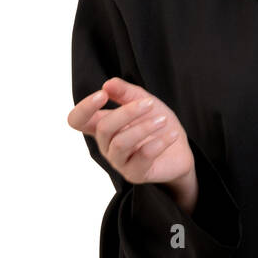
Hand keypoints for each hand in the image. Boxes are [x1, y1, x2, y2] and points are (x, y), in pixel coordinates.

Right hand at [67, 76, 197, 211]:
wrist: (180, 150)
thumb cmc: (157, 124)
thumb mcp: (144, 101)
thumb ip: (126, 92)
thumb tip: (108, 84)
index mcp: (103, 126)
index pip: (77, 120)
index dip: (84, 108)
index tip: (103, 94)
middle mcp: (107, 145)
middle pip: (104, 127)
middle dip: (127, 112)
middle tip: (150, 103)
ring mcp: (120, 161)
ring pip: (121, 144)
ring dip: (144, 128)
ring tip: (163, 119)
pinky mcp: (136, 173)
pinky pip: (142, 158)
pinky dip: (159, 143)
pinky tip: (172, 135)